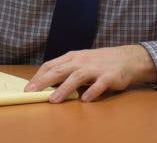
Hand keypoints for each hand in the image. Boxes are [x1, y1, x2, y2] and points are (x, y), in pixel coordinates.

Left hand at [24, 45, 156, 102]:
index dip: (39, 76)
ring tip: (53, 100)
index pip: (51, 65)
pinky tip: (85, 100)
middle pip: (60, 70)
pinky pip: (99, 85)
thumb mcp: (81, 61)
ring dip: (64, 89)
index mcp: (73, 57)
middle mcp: (83, 61)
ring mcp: (96, 68)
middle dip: (44, 81)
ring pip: (77, 77)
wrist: (128, 58)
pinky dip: (92, 91)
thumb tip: (46, 82)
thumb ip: (66, 69)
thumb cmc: (101, 62)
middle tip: (32, 92)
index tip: (28, 87)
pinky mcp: (109, 77)